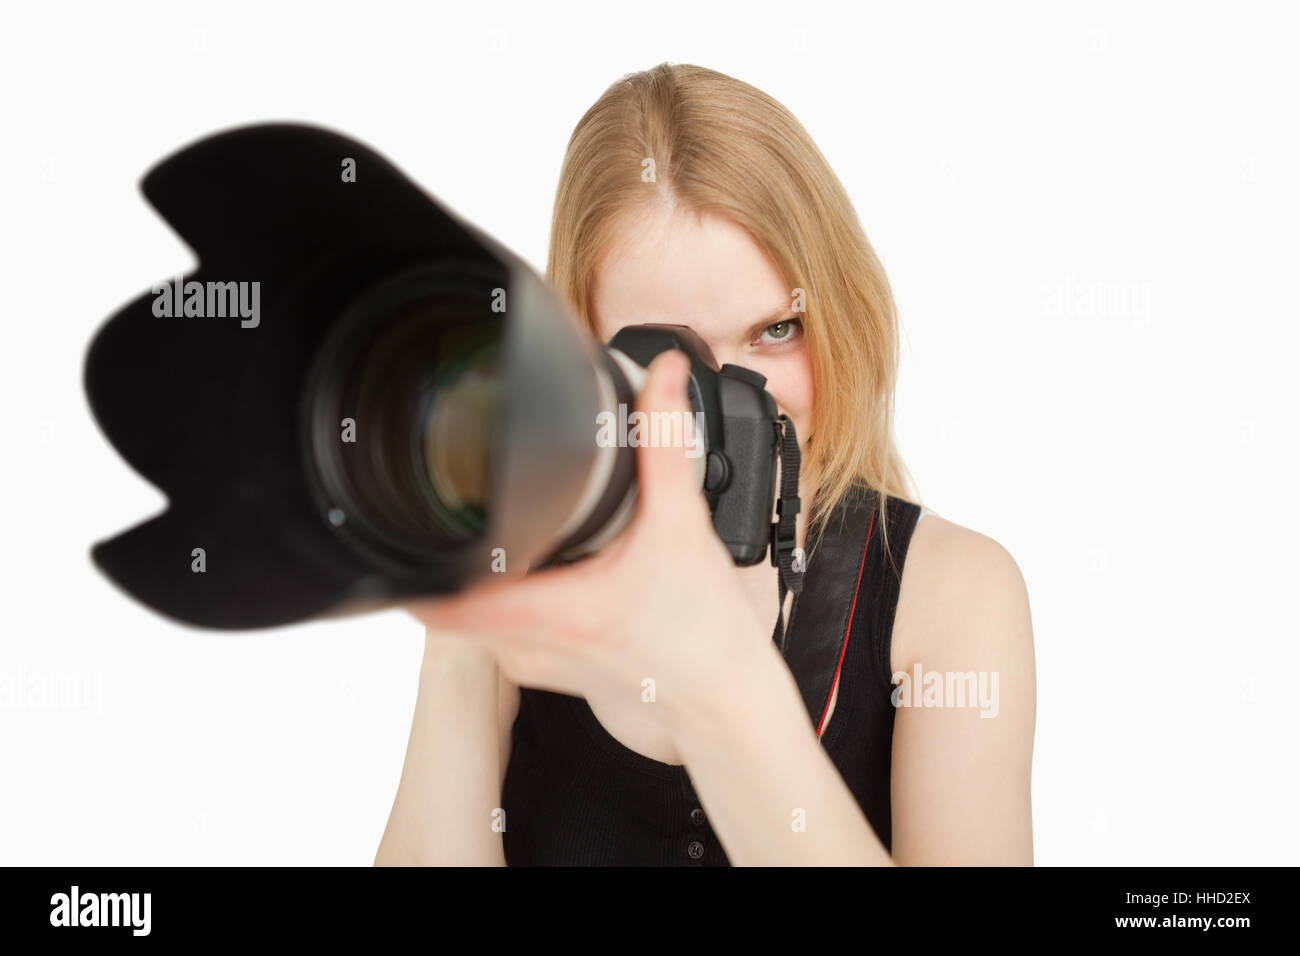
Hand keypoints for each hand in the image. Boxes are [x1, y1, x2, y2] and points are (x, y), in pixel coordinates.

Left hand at [407, 350, 774, 737]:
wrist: (721, 696)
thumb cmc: (703, 632)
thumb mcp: (683, 525)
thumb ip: (665, 442)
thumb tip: (662, 378)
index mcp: (551, 612)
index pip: (438, 599)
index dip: (412, 563)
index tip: (412, 519)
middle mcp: (528, 644)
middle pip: (448, 593)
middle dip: (458, 545)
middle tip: (481, 507)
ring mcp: (532, 662)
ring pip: (472, 611)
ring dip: (483, 571)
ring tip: (521, 535)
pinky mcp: (545, 668)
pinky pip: (501, 626)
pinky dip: (510, 593)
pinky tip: (548, 568)